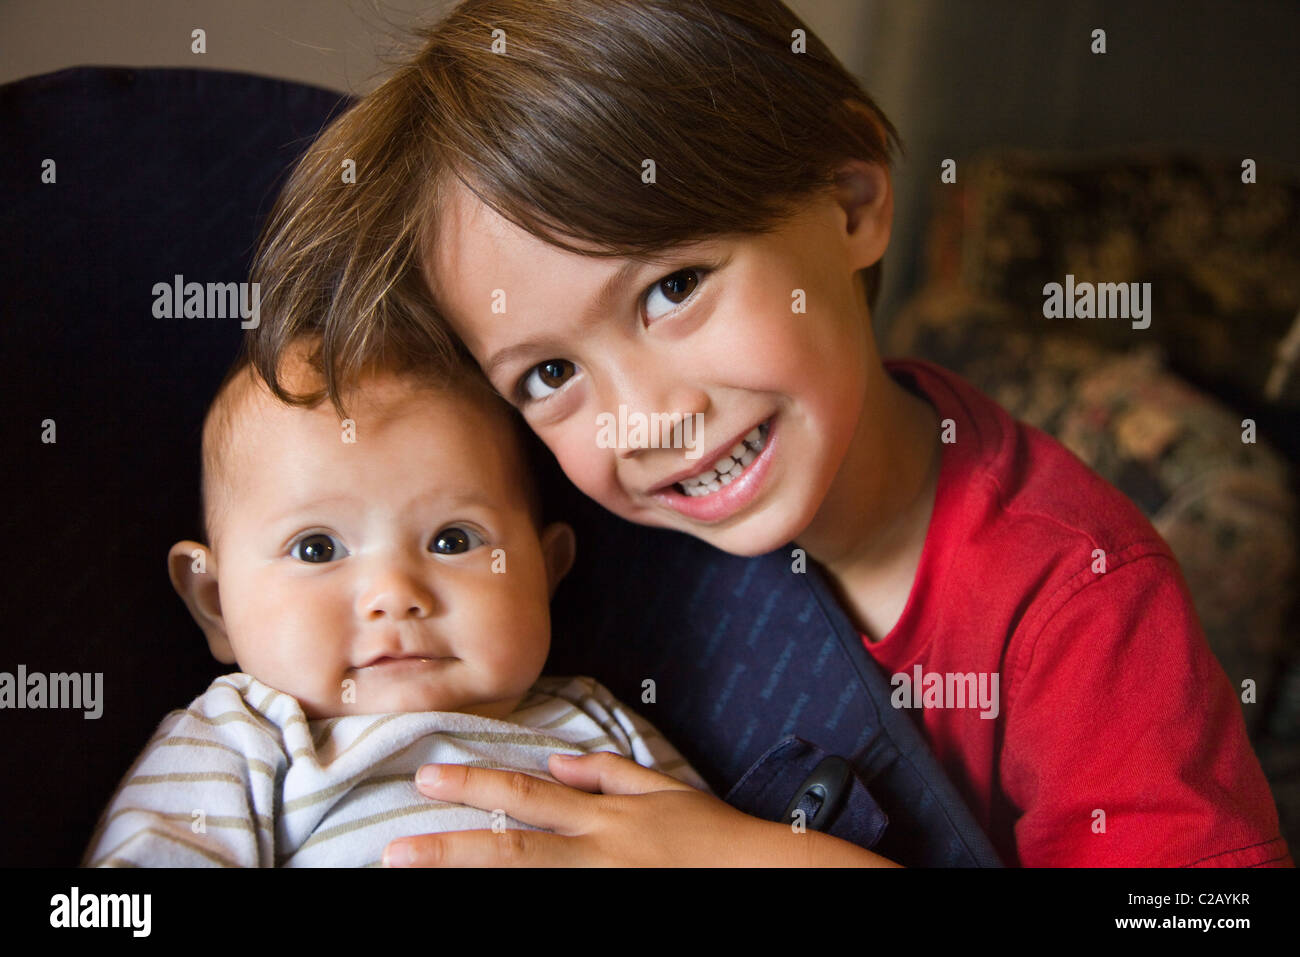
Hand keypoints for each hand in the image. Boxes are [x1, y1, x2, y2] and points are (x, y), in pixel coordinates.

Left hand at [383, 751, 899, 866]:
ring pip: (522, 887)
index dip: (474, 784)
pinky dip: (514, 905)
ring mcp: (600, 889)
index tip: (426, 777)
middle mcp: (594, 854)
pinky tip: (480, 905)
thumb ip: (607, 774)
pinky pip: (551, 910)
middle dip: (448, 849)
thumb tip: (557, 762)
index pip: (525, 794)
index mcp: (603, 816)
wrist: (760, 876)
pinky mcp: (609, 913)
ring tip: (417, 878)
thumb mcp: (662, 790)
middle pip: (509, 850)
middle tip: (393, 851)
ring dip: (469, 882)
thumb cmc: (712, 836)